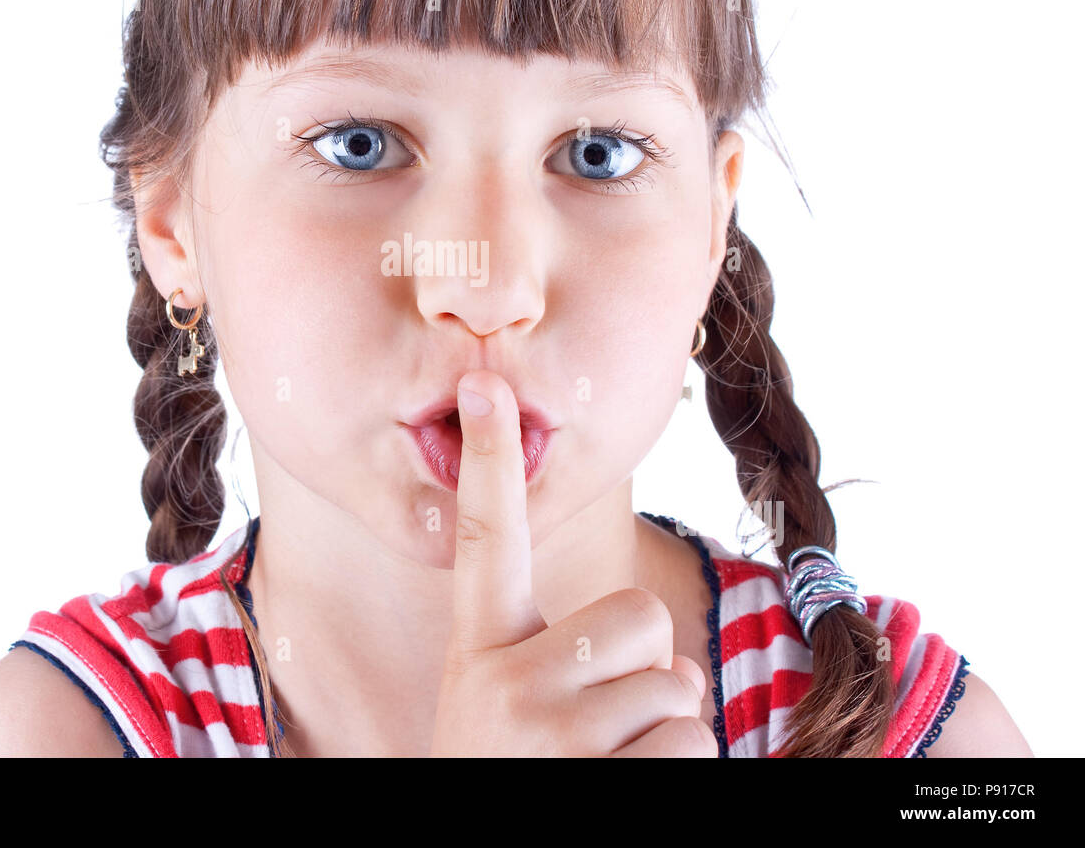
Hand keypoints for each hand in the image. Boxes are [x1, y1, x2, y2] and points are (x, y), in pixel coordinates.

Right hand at [428, 369, 714, 756]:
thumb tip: (672, 660)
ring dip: (666, 732)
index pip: (486, 538)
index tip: (483, 383)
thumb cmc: (523, 776)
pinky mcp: (601, 779)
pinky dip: (681, 774)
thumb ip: (560, 662)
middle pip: (640, 616)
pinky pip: (693, 742)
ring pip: (678, 687)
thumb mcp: (511, 712)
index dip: (489, 458)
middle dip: (648, 668)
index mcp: (482, 654)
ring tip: (605, 771)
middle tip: (600, 725)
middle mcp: (503, 686)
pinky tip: (623, 793)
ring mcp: (548, 738)